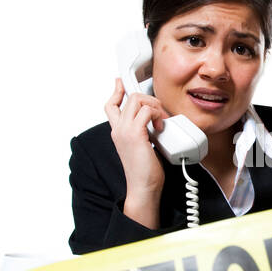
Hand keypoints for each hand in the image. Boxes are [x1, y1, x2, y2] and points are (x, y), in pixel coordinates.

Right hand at [104, 78, 166, 218]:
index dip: (117, 91)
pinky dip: (157, 115)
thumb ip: (143, 132)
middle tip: (158, 113)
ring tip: (160, 120)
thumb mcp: (142, 146)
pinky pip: (146, 110)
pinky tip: (161, 127)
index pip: (111, 105)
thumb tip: (156, 123)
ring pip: (137, 99)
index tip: (120, 82)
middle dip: (148, 99)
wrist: (143, 188)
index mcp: (118, 132)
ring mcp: (125, 130)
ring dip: (154, 105)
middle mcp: (118, 129)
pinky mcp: (135, 134)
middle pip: (129, 97)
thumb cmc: (145, 172)